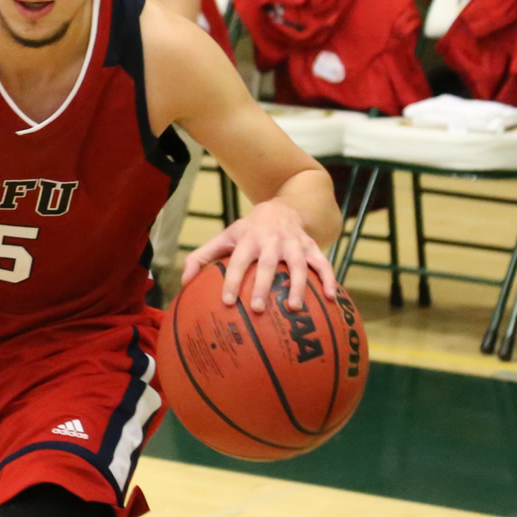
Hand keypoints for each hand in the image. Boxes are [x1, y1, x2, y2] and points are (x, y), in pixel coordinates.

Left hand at [181, 199, 336, 312]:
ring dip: (297, 286)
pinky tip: (333, 299)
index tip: (227, 302)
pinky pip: (323, 263)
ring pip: (298, 265)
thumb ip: (202, 258)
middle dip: (263, 286)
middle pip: (267, 265)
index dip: (232, 280)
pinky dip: (329, 279)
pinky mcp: (312, 247)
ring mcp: (294, 244)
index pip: (238, 261)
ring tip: (294, 308)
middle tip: (258, 309)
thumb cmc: (248, 231)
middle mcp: (271, 241)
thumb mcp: (225, 237)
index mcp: (248, 240)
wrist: (282, 207)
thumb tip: (183, 283)